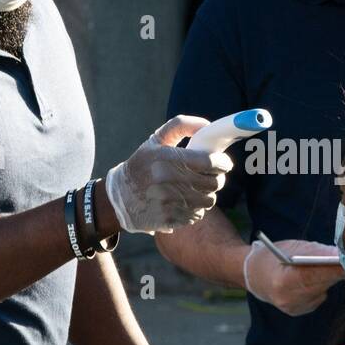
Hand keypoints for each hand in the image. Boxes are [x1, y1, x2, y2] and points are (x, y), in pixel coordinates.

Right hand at [104, 116, 232, 233]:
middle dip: (217, 178)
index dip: (223, 162)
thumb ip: (180, 125)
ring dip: (207, 194)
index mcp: (167, 158)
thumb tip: (207, 125)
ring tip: (197, 188)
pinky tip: (185, 201)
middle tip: (212, 175)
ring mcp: (170, 202)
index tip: (224, 163)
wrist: (120, 197)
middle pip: (213, 183)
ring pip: (209, 200)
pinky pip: (198, 214)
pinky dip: (196, 208)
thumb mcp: (156, 140)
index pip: (209, 162)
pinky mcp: (170, 219)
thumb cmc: (142, 165)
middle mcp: (169, 181)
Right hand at [242, 238, 344, 315]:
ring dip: (328, 279)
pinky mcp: (297, 312)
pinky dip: (319, 287)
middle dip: (337, 272)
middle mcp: (288, 298)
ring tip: (324, 267)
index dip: (337, 269)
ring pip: (323, 290)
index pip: (318, 274)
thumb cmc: (274, 255)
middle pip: (324, 284)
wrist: (253, 274)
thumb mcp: (294, 248)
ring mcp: (293, 308)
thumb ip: (318, 253)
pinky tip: (311, 281)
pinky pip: (318, 297)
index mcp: (285, 280)